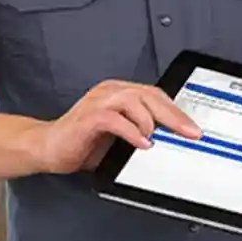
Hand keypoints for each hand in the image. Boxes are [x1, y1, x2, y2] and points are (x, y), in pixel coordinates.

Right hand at [31, 79, 201, 174]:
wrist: (48, 147)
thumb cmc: (83, 143)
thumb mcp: (120, 136)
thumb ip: (141, 132)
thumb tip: (172, 143)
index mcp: (119, 93)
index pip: (155, 95)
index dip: (177, 111)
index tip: (193, 128)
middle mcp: (110, 92)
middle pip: (149, 95)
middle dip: (174, 115)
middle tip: (190, 133)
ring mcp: (98, 102)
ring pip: (134, 101)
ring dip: (152, 121)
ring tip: (159, 138)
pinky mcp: (87, 117)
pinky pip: (114, 119)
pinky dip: (132, 131)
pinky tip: (142, 143)